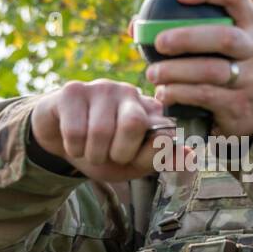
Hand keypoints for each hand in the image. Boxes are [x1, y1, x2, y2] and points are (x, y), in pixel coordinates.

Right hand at [30, 80, 179, 181]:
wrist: (61, 143)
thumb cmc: (103, 152)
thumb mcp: (134, 164)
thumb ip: (160, 160)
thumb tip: (191, 157)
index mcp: (152, 110)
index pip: (164, 132)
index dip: (146, 155)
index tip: (132, 159)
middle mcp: (131, 93)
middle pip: (133, 124)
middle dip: (118, 152)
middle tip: (110, 155)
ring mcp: (102, 87)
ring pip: (100, 132)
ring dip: (92, 154)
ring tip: (89, 149)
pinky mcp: (73, 90)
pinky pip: (75, 131)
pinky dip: (73, 148)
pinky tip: (73, 141)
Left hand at [142, 0, 252, 136]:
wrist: (251, 111)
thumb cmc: (221, 66)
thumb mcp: (215, 46)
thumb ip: (183, 30)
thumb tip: (136, 26)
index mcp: (251, 24)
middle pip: (225, 37)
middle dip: (188, 38)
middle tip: (158, 43)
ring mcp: (252, 79)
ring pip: (212, 71)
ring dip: (176, 71)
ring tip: (152, 73)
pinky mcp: (242, 105)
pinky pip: (205, 96)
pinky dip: (179, 93)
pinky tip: (163, 93)